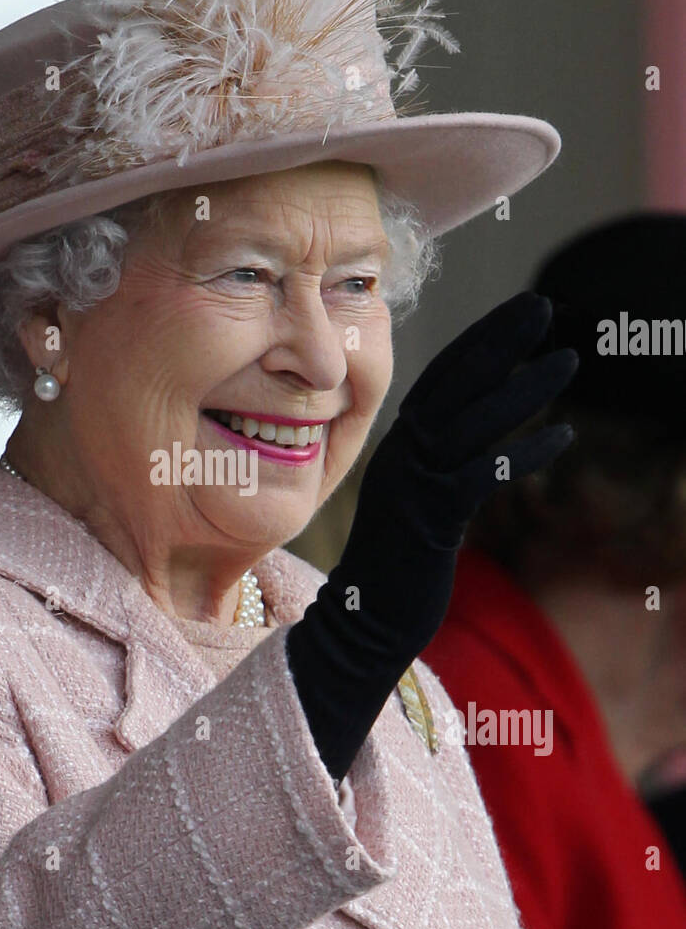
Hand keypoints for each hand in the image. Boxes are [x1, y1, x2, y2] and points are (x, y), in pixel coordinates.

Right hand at [286, 291, 577, 777]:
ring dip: (524, 387)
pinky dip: (524, 453)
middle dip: (500, 339)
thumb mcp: (415, 502)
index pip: (441, 377)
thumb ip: (437, 465)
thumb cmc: (394, 568)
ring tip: (569, 359)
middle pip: (454, 383)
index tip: (516, 310)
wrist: (360, 624)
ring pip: (473, 422)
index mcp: (398, 447)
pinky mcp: (430, 520)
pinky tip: (563, 436)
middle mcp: (401, 455)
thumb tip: (474, 441)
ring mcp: (413, 484)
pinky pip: (482, 474)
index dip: (480, 339)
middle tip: (543, 305)